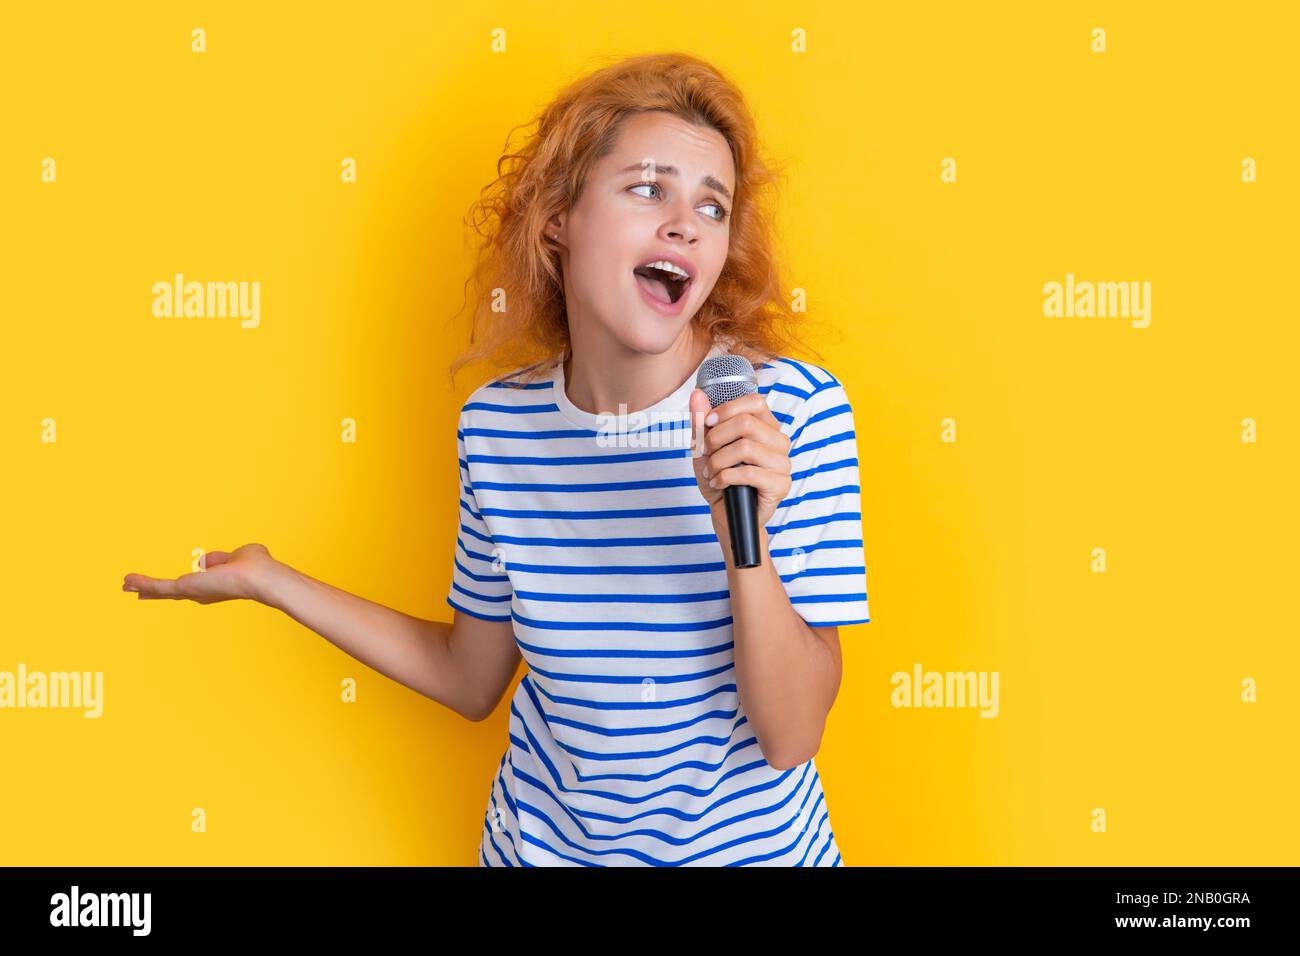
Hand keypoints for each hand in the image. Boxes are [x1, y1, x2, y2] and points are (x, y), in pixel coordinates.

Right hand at [122, 542, 278, 604]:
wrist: (260, 576)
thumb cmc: (258, 566)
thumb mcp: (238, 555)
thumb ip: (221, 557)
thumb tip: (205, 560)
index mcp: (215, 586)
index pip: (192, 588)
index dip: (178, 588)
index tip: (164, 588)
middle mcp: (202, 592)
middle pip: (173, 593)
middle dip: (155, 592)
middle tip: (137, 592)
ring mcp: (193, 592)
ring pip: (162, 590)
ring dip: (143, 586)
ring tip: (125, 585)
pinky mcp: (185, 588)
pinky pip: (159, 585)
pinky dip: (142, 583)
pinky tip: (128, 581)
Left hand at [688, 387, 792, 529]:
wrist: (726, 514)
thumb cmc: (720, 479)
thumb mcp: (704, 448)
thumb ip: (701, 421)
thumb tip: (697, 394)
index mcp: (766, 426)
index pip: (754, 401)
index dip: (727, 409)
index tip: (707, 423)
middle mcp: (779, 441)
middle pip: (746, 423)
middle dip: (716, 438)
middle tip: (705, 453)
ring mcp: (782, 463)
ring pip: (746, 448)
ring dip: (718, 461)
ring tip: (710, 471)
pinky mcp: (780, 484)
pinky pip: (749, 473)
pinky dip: (725, 477)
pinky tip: (719, 483)